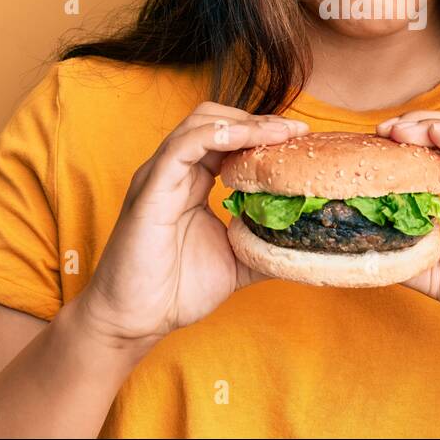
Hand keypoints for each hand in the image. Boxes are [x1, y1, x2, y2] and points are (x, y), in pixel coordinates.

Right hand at [78, 103, 308, 348]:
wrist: (134, 321)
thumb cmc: (175, 291)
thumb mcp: (236, 261)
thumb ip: (264, 244)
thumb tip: (305, 241)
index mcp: (192, 182)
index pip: (228, 137)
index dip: (264, 131)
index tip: (301, 137)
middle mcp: (175, 172)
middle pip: (215, 119)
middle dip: (259, 119)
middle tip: (295, 131)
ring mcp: (160, 177)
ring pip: (200, 124)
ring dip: (245, 123)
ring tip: (280, 132)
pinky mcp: (150, 190)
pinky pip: (182, 148)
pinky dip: (215, 136)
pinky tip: (245, 138)